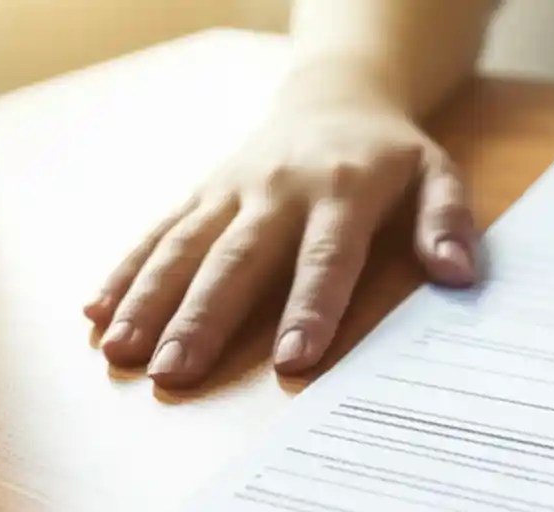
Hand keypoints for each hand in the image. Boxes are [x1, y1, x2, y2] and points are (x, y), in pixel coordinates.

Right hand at [83, 96, 475, 387]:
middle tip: (175, 372)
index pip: (326, 258)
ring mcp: (231, 190)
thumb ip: (448, 221)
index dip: (311, 307)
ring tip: (121, 353)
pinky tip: (96, 313)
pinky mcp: (202, 192)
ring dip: (149, 300)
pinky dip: (126, 271)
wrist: (336, 97)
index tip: (293, 359)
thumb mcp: (438, 175)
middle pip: (237, 259)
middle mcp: (278, 191)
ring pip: (184, 246)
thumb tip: (457, 273)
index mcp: (343, 193)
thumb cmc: (391, 156)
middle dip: (203, 317)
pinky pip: (158, 231)